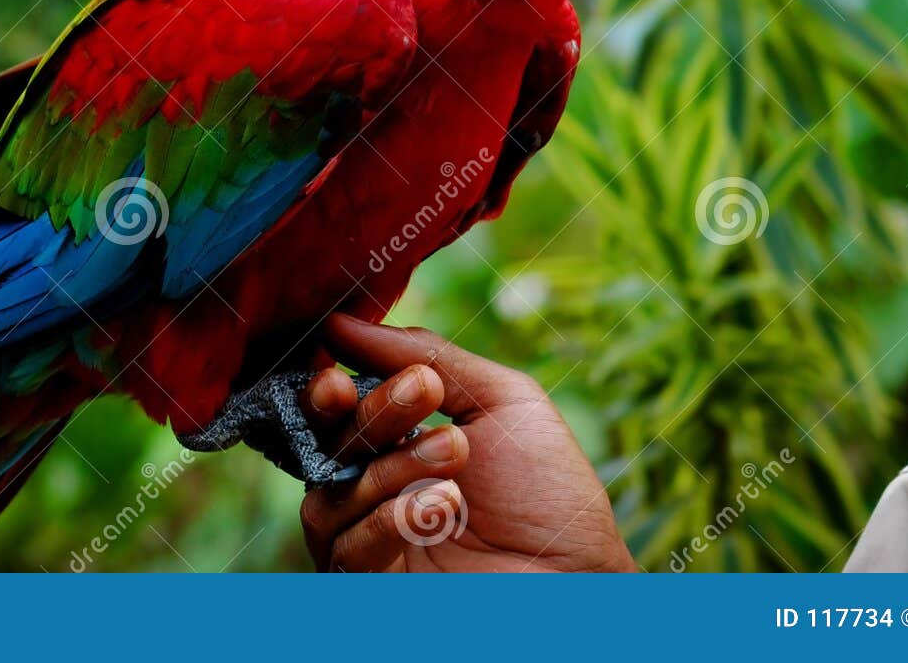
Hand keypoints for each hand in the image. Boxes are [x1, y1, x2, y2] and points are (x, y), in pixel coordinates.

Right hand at [298, 314, 636, 571]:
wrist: (580, 574)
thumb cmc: (548, 488)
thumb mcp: (499, 399)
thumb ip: (427, 354)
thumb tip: (342, 322)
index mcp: (395, 441)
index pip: (336, 408)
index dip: (331, 384)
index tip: (345, 359)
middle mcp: (372, 488)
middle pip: (328, 443)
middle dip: (374, 409)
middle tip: (426, 391)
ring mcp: (368, 539)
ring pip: (332, 493)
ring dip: (395, 464)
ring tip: (456, 453)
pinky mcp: (371, 585)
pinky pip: (346, 547)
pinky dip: (389, 519)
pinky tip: (443, 504)